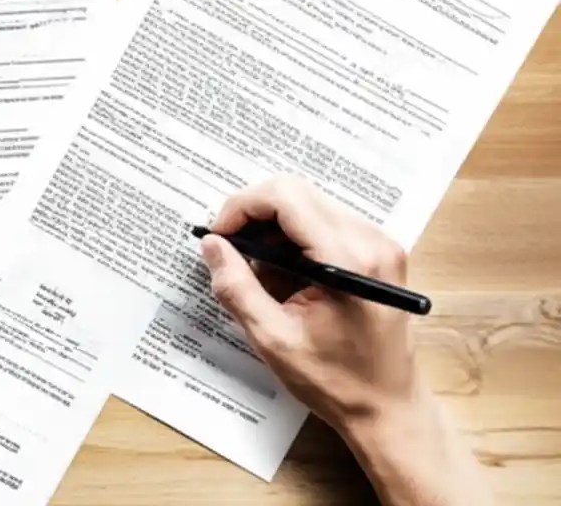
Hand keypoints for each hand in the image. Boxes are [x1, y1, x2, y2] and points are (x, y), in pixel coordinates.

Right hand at [199, 176, 416, 431]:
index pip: (286, 197)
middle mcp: (371, 241)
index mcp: (349, 261)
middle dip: (254, 215)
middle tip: (232, 253)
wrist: (389, 407)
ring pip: (309, 203)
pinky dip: (294, 237)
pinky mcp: (379, 251)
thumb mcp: (273, 339)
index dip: (242, 207)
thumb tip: (212, 245)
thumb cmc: (335, 381)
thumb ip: (237, 287)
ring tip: (260, 271)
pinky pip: (325, 221)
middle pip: (297, 192)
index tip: (219, 237)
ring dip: (273, 227)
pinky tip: (285, 273)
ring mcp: (379, 244)